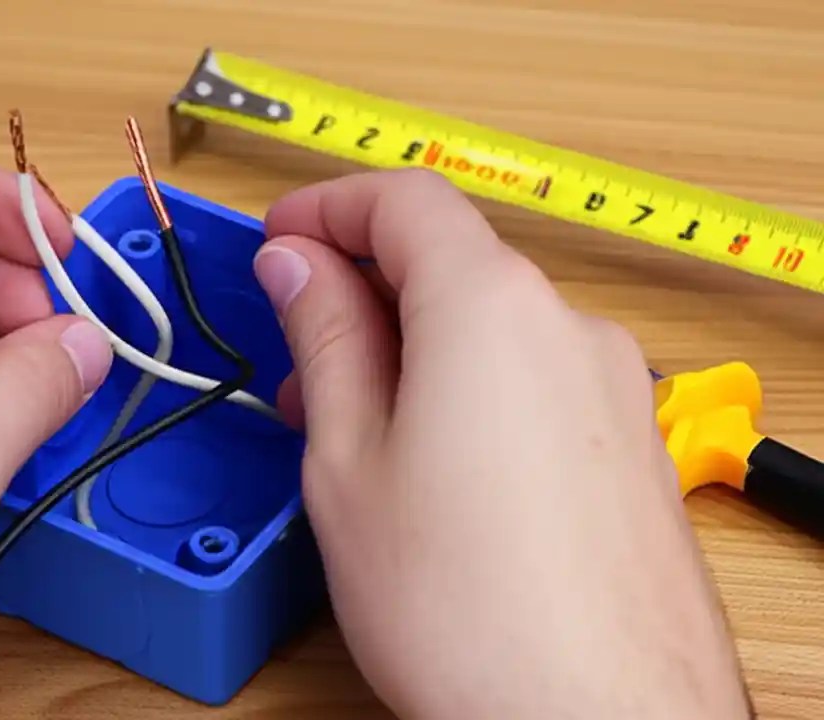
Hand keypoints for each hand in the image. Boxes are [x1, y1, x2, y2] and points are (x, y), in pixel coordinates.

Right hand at [253, 170, 750, 718]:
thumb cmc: (466, 612)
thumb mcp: (347, 460)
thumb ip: (323, 338)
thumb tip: (299, 264)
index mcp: (490, 308)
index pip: (403, 201)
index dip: (325, 208)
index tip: (278, 238)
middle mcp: (567, 328)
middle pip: (449, 261)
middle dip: (359, 291)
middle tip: (295, 358)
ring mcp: (611, 387)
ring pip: (489, 326)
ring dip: (409, 348)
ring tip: (349, 432)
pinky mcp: (628, 444)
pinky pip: (530, 378)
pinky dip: (465, 388)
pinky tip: (424, 465)